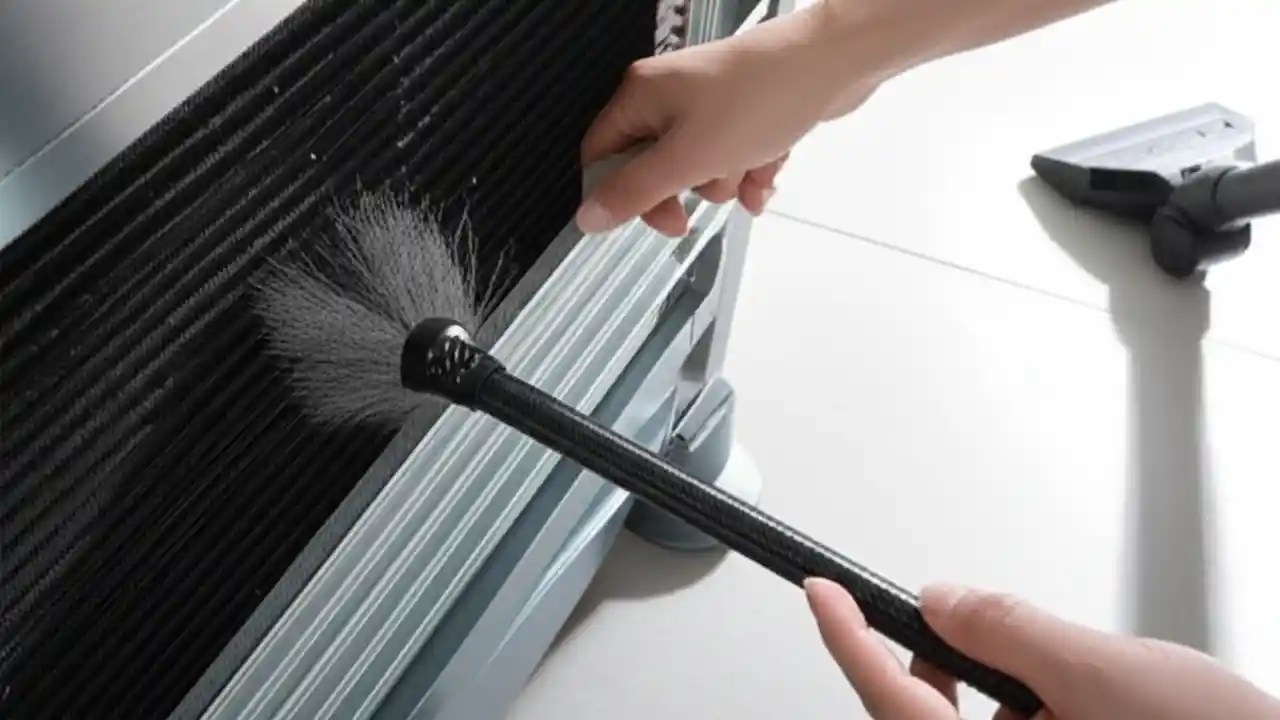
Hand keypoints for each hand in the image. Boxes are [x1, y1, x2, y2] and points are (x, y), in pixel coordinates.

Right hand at [575, 2, 881, 236]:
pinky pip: (733, 159)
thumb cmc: (758, 99)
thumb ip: (634, 193)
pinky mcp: (744, 113)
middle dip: (680, 192)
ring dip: (722, 181)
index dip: (618, 195)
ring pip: (697, 168)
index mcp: (640, 97)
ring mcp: (708, 103)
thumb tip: (586, 218)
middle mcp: (668, 96)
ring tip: (746, 165)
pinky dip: (749, 175)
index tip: (651, 220)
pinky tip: (767, 178)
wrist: (831, 63)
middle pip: (651, 167)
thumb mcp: (686, 159)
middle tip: (693, 214)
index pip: (601, 156)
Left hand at [804, 578, 1279, 718]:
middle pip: (922, 713)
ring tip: (1067, 671)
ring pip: (974, 718)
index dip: (848, 639)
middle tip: (953, 619)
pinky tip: (1081, 692)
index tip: (821, 593)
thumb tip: (944, 598)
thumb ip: (1012, 630)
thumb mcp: (1105, 671)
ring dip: (999, 681)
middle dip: (933, 659)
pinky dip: (1030, 699)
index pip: (891, 699)